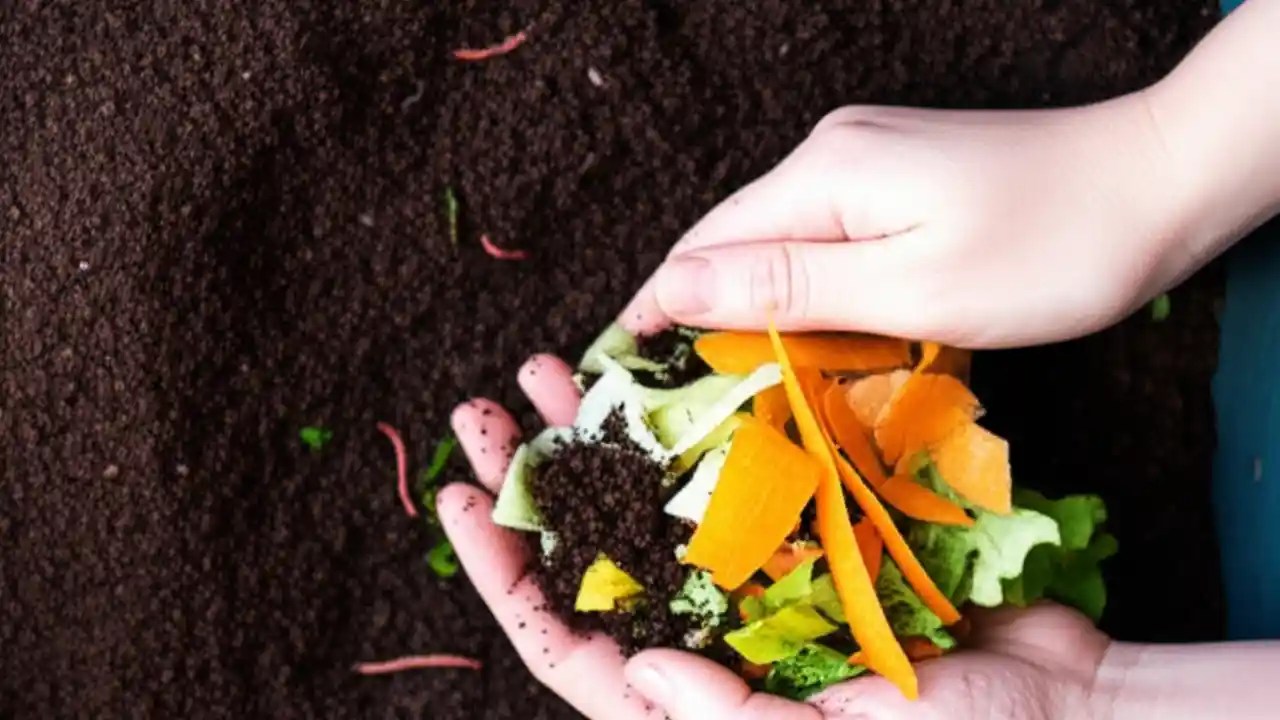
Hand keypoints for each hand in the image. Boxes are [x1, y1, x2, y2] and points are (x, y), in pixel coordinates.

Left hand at [437, 298, 1114, 718]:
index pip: (574, 646)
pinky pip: (728, 476)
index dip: (511, 580)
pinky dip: (693, 429)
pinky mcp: (806, 536)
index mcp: (698, 697)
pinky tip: (665, 376)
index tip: (464, 506)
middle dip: (539, 486)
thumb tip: (634, 668)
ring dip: (604, 440)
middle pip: (597, 560)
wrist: (1064, 699)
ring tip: (560, 370)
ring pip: (652, 504)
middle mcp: (712, 633)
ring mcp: (755, 582)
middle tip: (493, 410)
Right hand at [649, 93, 1195, 347]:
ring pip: (779, 242)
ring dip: (756, 307)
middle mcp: (830, 156)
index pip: (704, 247)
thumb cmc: (1048, 248)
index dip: (655, 308)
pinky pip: (824, 237)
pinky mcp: (898, 177)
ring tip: (734, 376)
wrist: (1157, 181)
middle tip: (676, 393)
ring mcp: (866, 160)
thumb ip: (788, 288)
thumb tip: (675, 287)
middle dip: (699, 313)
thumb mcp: (912, 287)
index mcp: (822, 177)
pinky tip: (810, 332)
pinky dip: (807, 290)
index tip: (617, 369)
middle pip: (734, 241)